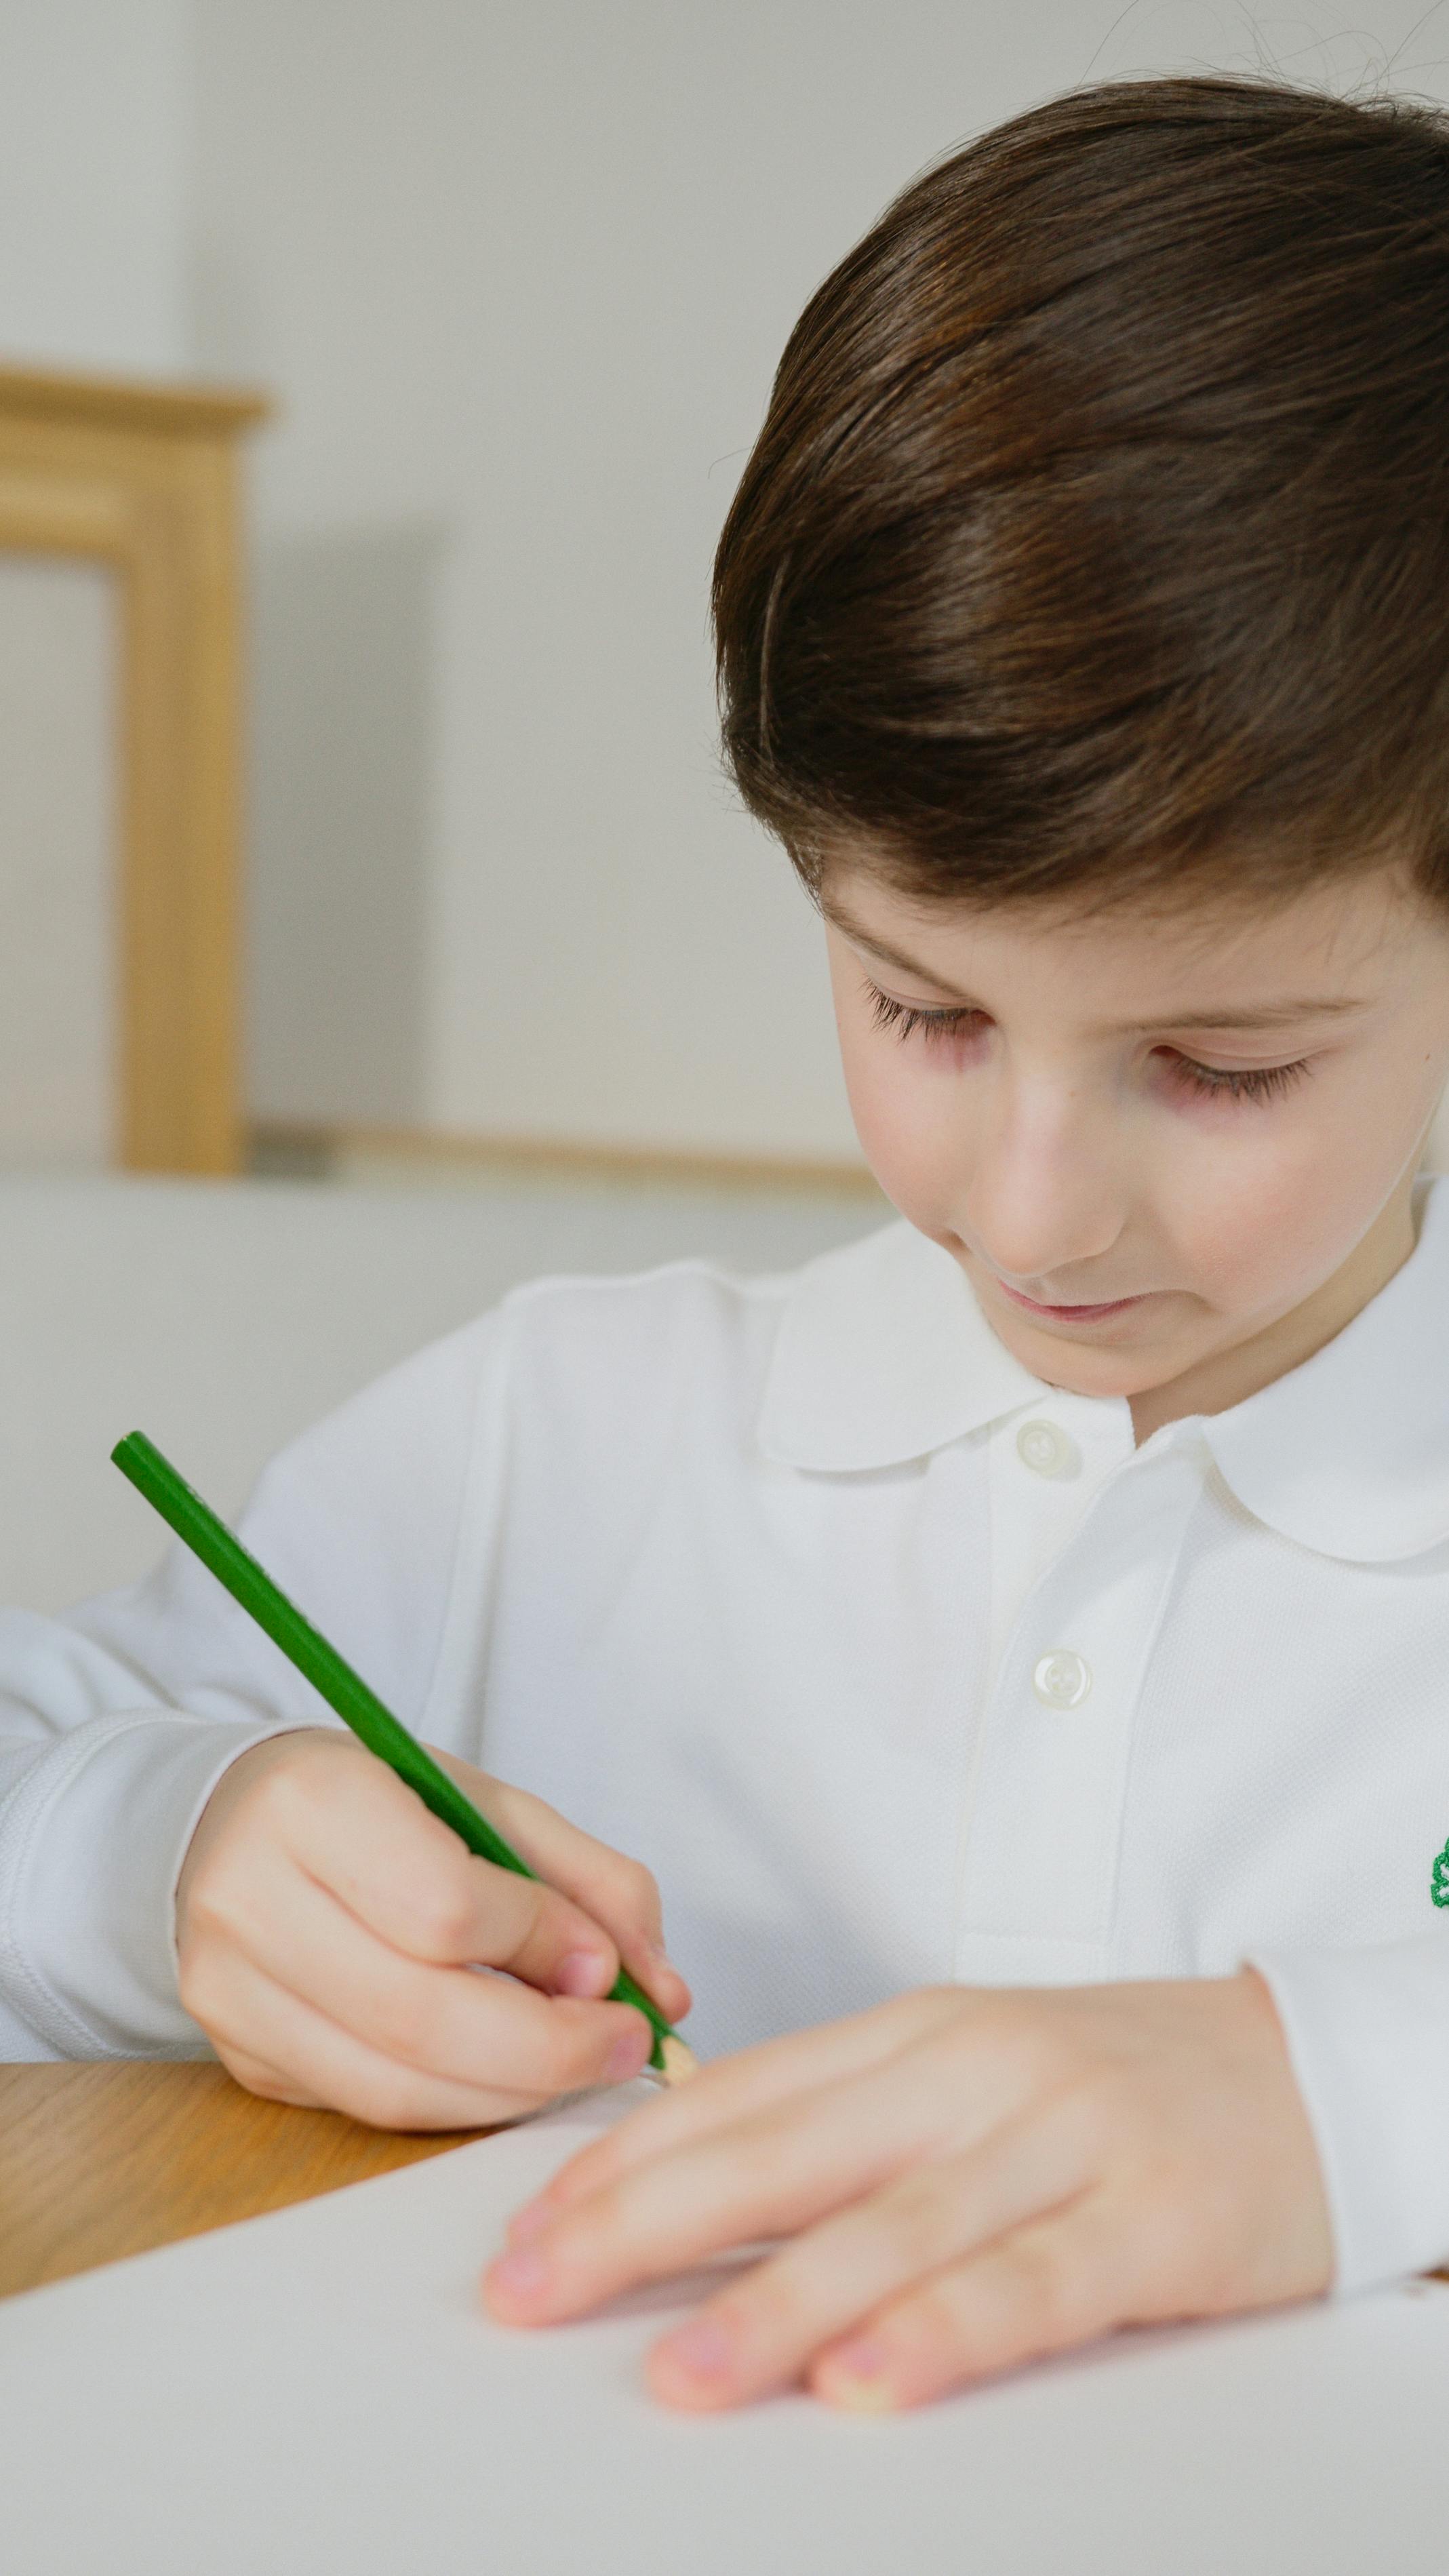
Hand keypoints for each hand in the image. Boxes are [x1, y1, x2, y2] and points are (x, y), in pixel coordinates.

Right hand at [176, 1729, 689, 2128]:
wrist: (235, 1822)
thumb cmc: (377, 1804)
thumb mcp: (489, 1803)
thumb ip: (589, 1882)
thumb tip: (661, 1991)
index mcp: (312, 1803)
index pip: (442, 1906)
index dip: (541, 1945)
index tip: (604, 1962)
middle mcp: (250, 1900)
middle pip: (420, 2017)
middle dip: (548, 2049)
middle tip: (625, 2044)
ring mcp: (231, 1991)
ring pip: (393, 2086)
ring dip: (512, 2092)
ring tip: (577, 2063)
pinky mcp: (240, 2057)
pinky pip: (367, 2107)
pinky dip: (456, 2102)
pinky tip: (502, 2073)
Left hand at [484, 1973, 1331, 2411]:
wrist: (1305, 2065)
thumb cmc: (1111, 2079)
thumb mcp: (968, 2068)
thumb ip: (845, 2118)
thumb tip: (684, 2183)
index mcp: (916, 2029)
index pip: (737, 2097)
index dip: (621, 2165)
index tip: (522, 2233)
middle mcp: (972, 2071)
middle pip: (782, 2153)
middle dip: (642, 2226)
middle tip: (534, 2294)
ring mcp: (1062, 2140)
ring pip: (894, 2224)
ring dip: (776, 2302)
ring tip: (680, 2376)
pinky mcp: (1150, 2221)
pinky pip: (1030, 2284)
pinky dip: (942, 2332)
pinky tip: (867, 2384)